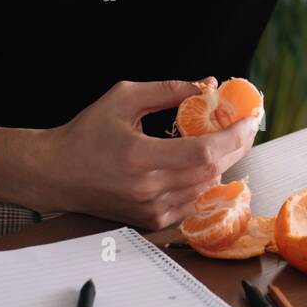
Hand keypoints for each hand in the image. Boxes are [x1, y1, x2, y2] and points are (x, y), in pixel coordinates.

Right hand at [45, 77, 260, 226]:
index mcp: (140, 158)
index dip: (233, 136)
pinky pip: (193, 201)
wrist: (56, 173)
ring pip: (206, 187)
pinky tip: (199, 162)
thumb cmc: (86, 134)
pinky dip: (202, 180)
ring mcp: (151, 210)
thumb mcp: (124, 98)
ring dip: (220, 162)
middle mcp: (148, 190)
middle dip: (235, 145)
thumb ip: (168, 90)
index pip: (203, 153)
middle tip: (244, 124)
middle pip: (212, 171)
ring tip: (220, 139)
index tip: (250, 119)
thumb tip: (206, 86)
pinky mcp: (151, 221)